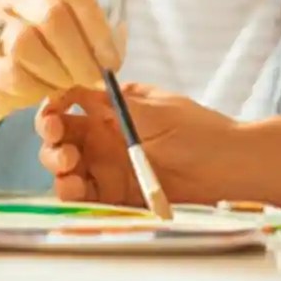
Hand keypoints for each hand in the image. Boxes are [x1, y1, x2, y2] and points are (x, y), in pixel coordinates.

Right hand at [0, 0, 123, 138]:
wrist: (4, 67)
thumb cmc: (53, 40)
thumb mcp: (80, 27)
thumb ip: (99, 35)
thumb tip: (111, 59)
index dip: (93, 19)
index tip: (111, 56)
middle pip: (50, 14)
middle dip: (81, 53)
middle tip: (96, 78)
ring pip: (26, 43)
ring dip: (58, 70)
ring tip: (71, 82)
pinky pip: (11, 72)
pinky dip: (38, 86)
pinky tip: (48, 89)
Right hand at [35, 84, 238, 206]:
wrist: (230, 169)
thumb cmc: (200, 132)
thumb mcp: (157, 110)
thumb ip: (116, 103)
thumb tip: (78, 84)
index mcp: (115, 108)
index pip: (71, 102)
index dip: (54, 106)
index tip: (51, 115)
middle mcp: (107, 136)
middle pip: (61, 137)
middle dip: (51, 140)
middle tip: (61, 146)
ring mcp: (110, 167)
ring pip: (67, 167)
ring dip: (57, 167)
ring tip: (68, 168)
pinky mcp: (117, 195)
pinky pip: (84, 195)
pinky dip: (72, 194)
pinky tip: (75, 189)